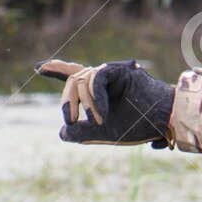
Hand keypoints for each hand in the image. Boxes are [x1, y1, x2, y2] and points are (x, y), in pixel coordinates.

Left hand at [35, 58, 175, 145]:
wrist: (164, 121)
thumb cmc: (139, 125)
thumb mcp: (104, 133)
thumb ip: (82, 133)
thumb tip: (62, 133)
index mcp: (100, 89)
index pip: (73, 75)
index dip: (55, 69)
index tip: (37, 68)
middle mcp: (103, 76)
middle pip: (72, 81)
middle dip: (67, 102)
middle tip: (72, 120)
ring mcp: (111, 71)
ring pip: (81, 81)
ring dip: (86, 105)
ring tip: (99, 122)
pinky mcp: (118, 69)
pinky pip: (94, 80)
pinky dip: (96, 99)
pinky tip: (103, 114)